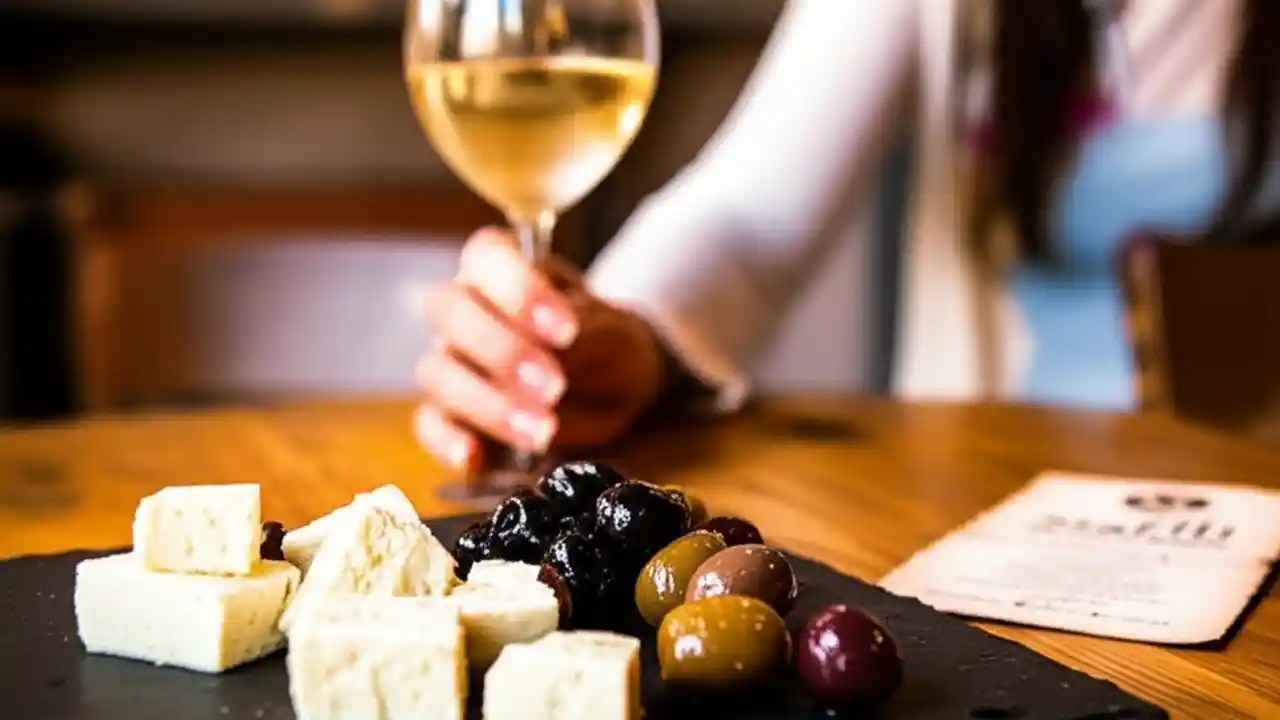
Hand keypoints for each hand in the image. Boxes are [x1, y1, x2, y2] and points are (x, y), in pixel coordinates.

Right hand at [415, 228, 666, 470]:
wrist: (616, 391)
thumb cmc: (607, 344)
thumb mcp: (614, 333)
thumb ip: (587, 331)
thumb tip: (561, 346)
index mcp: (503, 269)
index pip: (486, 256)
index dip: (519, 290)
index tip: (567, 330)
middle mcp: (465, 309)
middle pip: (449, 312)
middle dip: (502, 351)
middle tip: (554, 386)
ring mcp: (451, 361)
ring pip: (439, 373)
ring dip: (489, 404)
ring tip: (544, 430)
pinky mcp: (448, 414)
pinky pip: (430, 425)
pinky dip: (448, 442)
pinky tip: (475, 458)